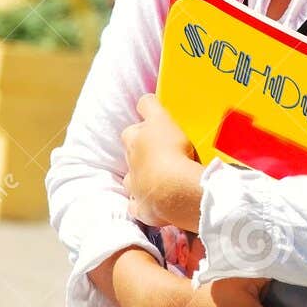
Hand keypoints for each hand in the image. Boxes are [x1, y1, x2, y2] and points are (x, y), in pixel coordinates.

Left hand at [121, 94, 202, 230]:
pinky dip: (144, 203)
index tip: (154, 121)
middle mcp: (131, 160)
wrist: (175, 190)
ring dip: (142, 177)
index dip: (146, 121)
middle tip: (163, 150)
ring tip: (160, 177)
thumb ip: (151, 107)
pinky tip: (156, 203)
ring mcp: (135, 185)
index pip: (135, 124)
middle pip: (132, 151)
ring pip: (132, 178)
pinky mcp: (142, 207)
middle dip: (142, 150)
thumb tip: (142, 99)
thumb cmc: (172, 151)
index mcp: (134, 137)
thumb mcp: (163, 120)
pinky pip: (138, 205)